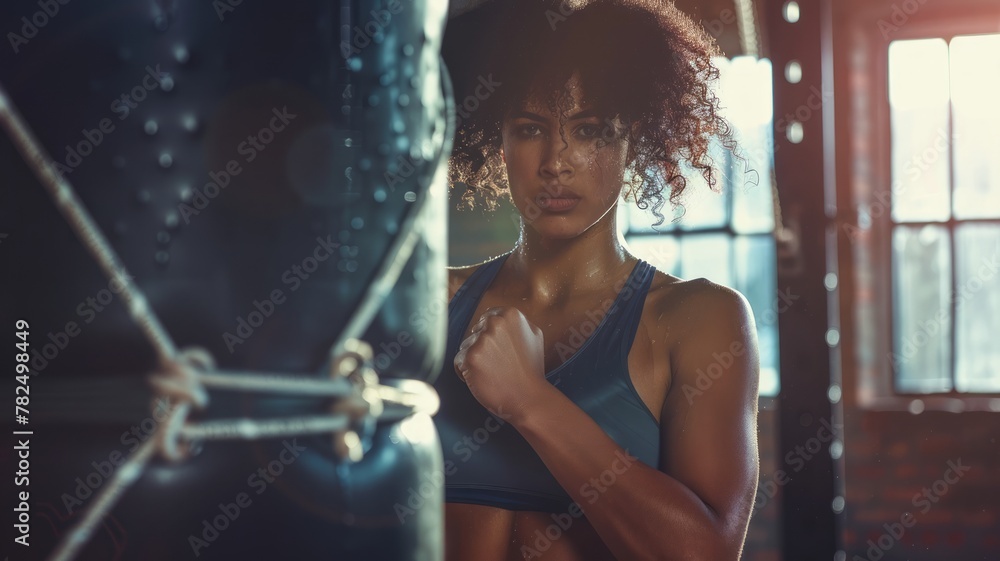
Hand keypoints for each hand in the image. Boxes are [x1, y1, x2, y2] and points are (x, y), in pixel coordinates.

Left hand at [454, 306, 550, 421]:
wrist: (528, 397)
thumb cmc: (531, 371)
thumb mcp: (534, 336)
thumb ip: (517, 323)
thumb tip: (501, 318)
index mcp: (511, 315)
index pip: (487, 317)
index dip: (490, 335)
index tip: (496, 348)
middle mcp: (495, 323)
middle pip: (475, 331)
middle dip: (481, 346)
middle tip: (496, 363)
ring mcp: (482, 340)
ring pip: (466, 346)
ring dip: (473, 358)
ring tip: (490, 372)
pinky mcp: (470, 357)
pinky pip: (459, 361)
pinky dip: (466, 371)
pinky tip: (482, 378)